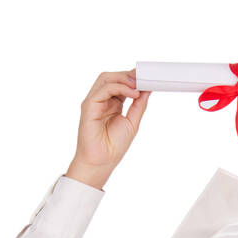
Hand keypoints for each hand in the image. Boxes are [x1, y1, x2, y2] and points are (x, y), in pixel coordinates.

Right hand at [65, 69, 148, 190]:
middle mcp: (102, 101)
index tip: (148, 77)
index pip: (120, 84)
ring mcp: (94, 102)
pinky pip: (105, 89)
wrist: (102, 162)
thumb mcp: (132, 121)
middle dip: (129, 75)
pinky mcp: (89, 106)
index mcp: (111, 104)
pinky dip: (120, 87)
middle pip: (112, 77)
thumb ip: (139, 104)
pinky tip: (133, 93)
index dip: (133, 79)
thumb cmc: (113, 146)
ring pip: (106, 78)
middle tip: (145, 78)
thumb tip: (147, 88)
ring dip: (124, 78)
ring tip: (139, 84)